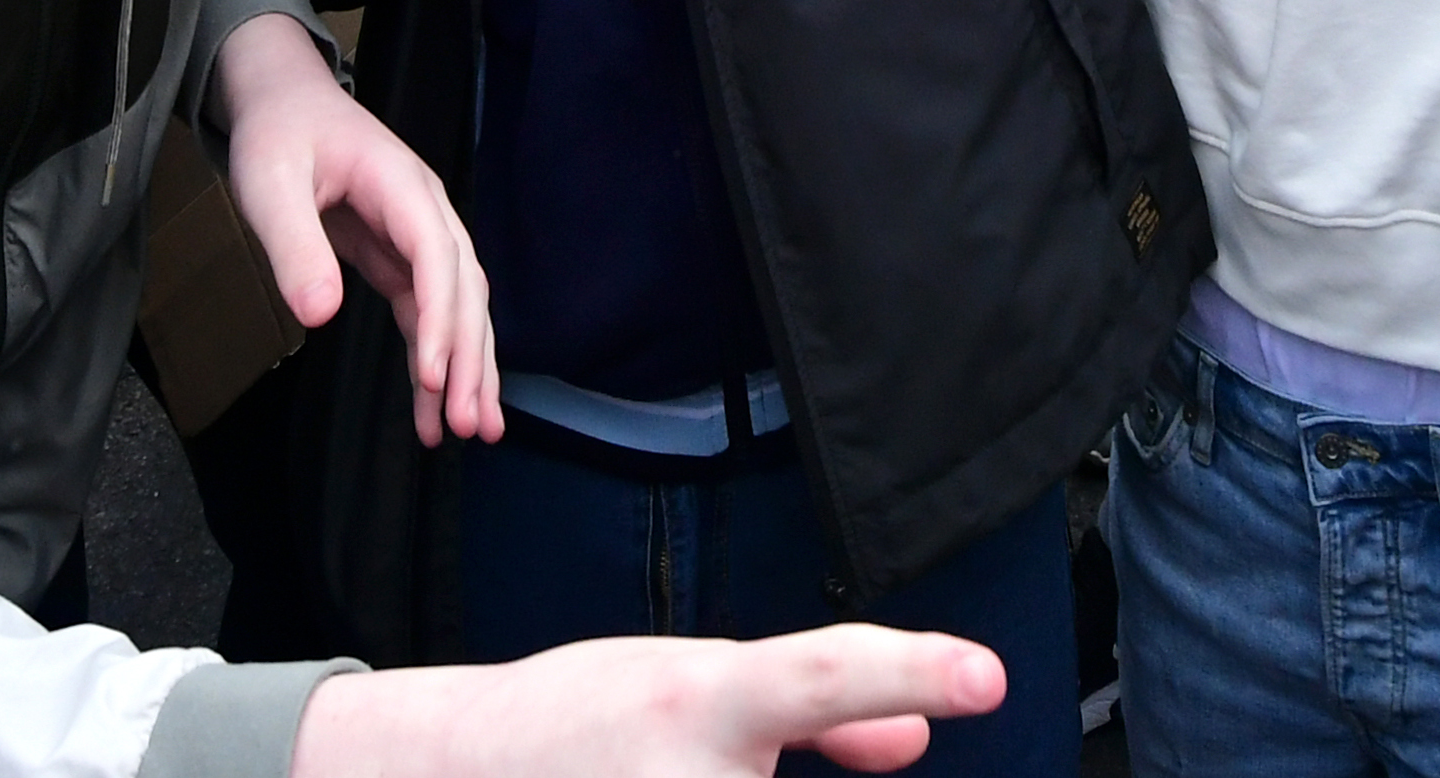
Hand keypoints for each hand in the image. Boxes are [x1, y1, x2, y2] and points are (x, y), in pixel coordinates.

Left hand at [215, 15, 498, 448]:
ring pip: (459, 305)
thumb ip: (293, 244)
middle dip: (468, 357)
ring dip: (467, 366)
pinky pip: (429, 312)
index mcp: (399, 184)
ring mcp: (418, 235)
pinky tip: (433, 405)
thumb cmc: (277, 135)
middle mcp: (425, 211)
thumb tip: (320, 314)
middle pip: (463, 287)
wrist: (283, 100)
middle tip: (466, 425)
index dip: (440, 316)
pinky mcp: (401, 257)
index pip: (435, 255)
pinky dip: (437, 357)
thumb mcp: (269, 183)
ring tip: (473, 431)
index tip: (430, 375)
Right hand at [293, 630, 1006, 777]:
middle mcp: (687, 775)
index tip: (989, 676)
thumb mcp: (699, 685)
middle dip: (768, 769)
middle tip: (701, 757)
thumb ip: (822, 713)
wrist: (450, 768)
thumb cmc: (584, 721)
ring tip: (663, 769)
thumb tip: (917, 741)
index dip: (914, 671)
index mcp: (702, 700)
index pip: (825, 674)